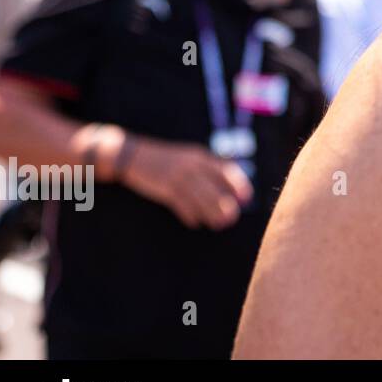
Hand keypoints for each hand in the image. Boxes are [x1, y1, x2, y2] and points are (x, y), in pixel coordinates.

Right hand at [120, 138, 252, 229]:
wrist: (135, 156)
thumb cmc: (167, 160)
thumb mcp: (190, 156)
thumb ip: (207, 168)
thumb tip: (227, 187)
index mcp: (201, 156)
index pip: (227, 170)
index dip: (239, 184)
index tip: (247, 198)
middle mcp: (192, 166)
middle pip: (215, 188)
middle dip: (226, 204)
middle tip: (233, 217)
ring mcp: (178, 177)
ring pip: (200, 199)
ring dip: (211, 214)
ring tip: (219, 225)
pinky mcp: (165, 189)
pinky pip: (181, 205)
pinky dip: (190, 216)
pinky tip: (195, 223)